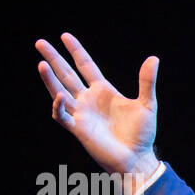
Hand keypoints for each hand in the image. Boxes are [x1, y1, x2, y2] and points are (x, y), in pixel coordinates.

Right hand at [35, 33, 159, 178]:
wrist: (137, 158)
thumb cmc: (141, 134)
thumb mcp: (146, 104)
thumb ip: (147, 82)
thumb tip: (154, 58)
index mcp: (103, 91)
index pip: (85, 66)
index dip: (76, 51)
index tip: (65, 36)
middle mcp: (88, 100)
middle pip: (67, 74)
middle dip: (54, 59)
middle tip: (40, 42)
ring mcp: (81, 113)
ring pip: (59, 92)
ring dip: (50, 79)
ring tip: (41, 63)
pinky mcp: (79, 129)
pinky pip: (63, 116)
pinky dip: (59, 106)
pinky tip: (59, 95)